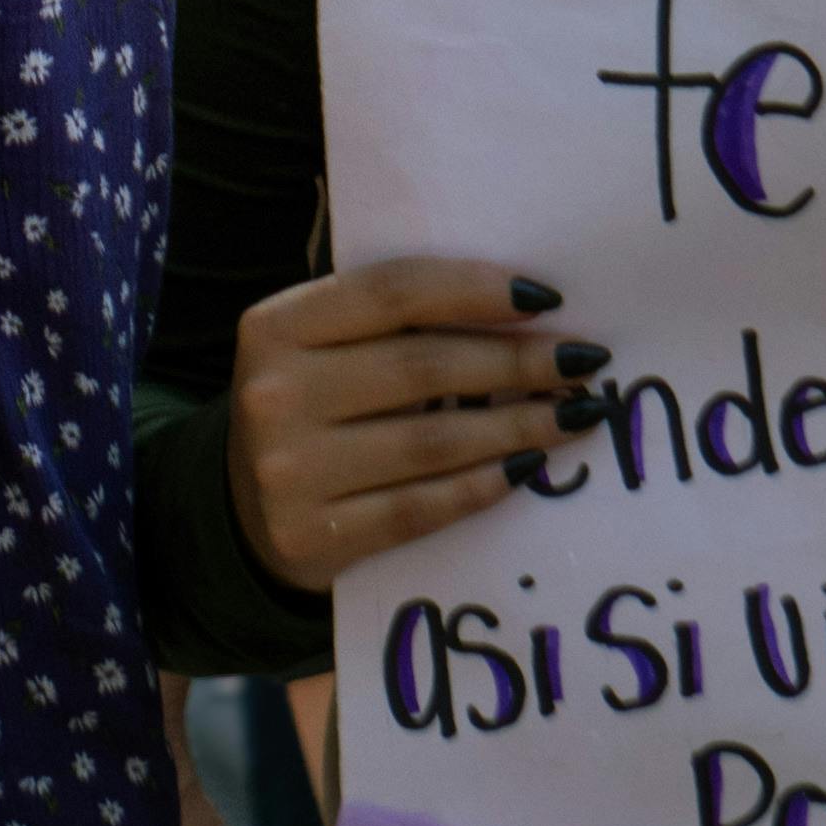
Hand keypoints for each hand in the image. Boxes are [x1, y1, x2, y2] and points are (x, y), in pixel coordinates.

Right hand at [229, 259, 599, 594]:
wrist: (242, 513)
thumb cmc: (308, 409)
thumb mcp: (317, 348)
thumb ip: (385, 319)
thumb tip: (518, 302)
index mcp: (274, 326)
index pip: (392, 292)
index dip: (475, 290)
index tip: (546, 300)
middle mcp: (273, 394)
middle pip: (422, 366)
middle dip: (517, 363)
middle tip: (583, 362)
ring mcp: (289, 470)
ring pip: (432, 441)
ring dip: (518, 425)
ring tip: (574, 413)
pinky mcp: (313, 535)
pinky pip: (421, 507)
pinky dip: (483, 485)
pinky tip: (527, 468)